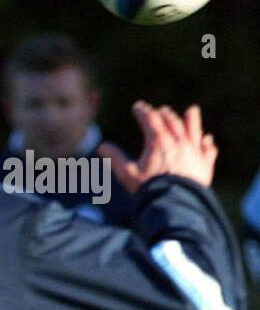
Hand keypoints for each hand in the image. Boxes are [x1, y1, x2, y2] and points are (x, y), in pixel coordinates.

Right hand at [96, 101, 216, 193]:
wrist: (177, 203)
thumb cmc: (150, 189)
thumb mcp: (128, 174)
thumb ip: (115, 159)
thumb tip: (101, 147)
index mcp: (158, 142)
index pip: (150, 119)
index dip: (143, 111)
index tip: (138, 106)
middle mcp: (179, 142)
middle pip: (172, 121)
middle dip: (165, 114)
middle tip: (161, 110)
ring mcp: (194, 152)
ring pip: (193, 131)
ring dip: (191, 120)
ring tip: (191, 110)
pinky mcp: (204, 165)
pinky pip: (207, 151)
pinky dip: (206, 143)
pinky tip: (207, 140)